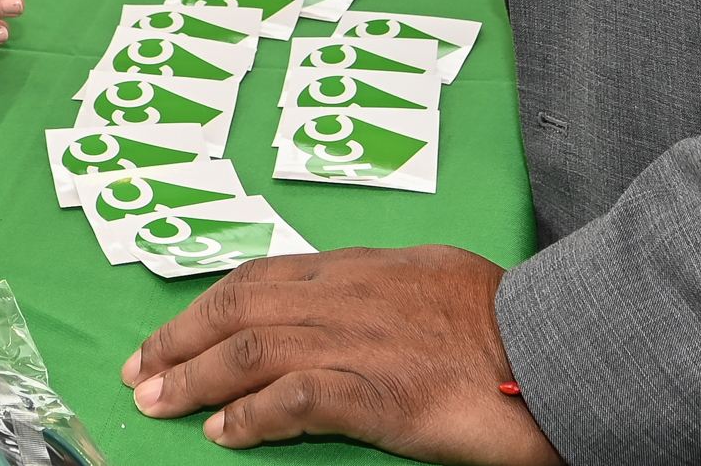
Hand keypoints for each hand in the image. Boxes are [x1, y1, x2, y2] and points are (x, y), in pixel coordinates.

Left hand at [122, 246, 555, 463]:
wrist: (560, 348)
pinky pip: (295, 400)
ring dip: (195, 376)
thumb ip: (384, 289)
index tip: (173, 332)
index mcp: (365, 268)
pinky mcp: (379, 393)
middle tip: (141, 370)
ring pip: (253, 347)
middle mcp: (352, 296)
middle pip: (242, 306)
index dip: (209, 305)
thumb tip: (352, 305)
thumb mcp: (434, 280)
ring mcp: (362, 343)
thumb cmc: (509, 322)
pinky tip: (224, 432)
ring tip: (159, 402)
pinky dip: (252, 416)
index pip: (265, 278)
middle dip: (182, 338)